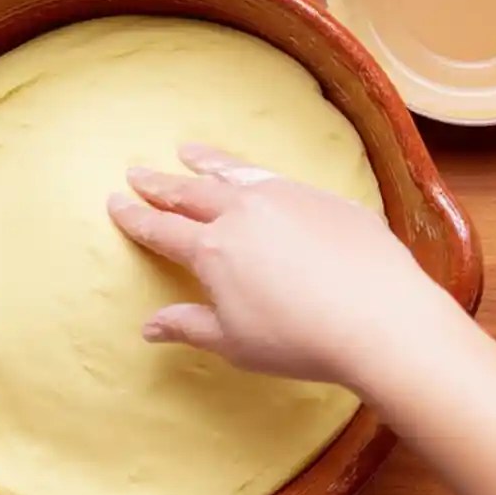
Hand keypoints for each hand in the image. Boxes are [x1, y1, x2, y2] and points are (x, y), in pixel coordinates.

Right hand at [108, 144, 454, 383]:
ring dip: (206, 163)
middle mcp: (244, 214)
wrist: (380, 318)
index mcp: (213, 250)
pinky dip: (253, 173)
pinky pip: (277, 179)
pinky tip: (253, 176)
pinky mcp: (324, 198)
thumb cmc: (301, 341)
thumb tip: (150, 326)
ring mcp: (286, 198)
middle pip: (191, 193)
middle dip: (161, 183)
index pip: (162, 229)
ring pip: (235, 174)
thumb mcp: (236, 343)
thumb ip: (191, 326)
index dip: (135, 217)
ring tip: (188, 151)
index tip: (115, 202)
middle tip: (137, 171)